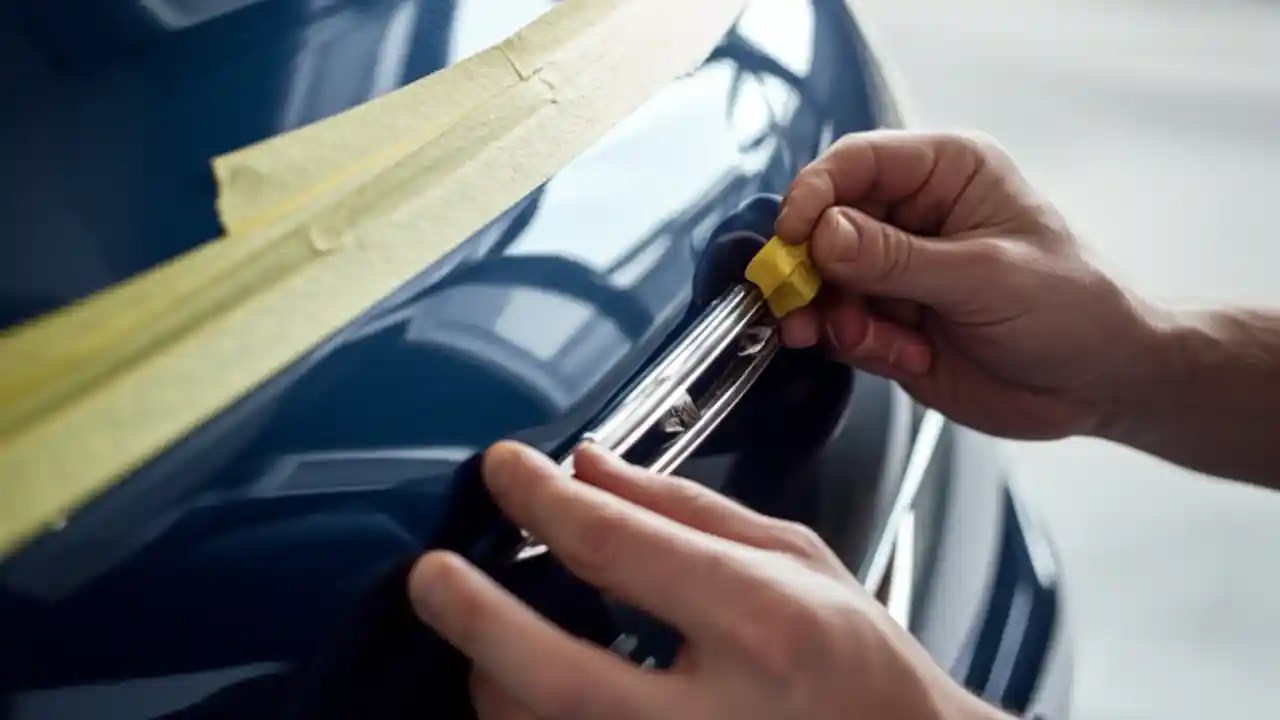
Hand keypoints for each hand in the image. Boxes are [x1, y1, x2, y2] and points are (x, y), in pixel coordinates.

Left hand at [408, 442, 1002, 719]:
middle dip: (474, 616)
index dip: (542, 498)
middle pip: (554, 675)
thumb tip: (595, 467)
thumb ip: (691, 509)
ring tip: (486, 635)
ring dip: (493, 681)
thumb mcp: (800, 561)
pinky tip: (527, 687)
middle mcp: (720, 714)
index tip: (508, 472)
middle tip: (432, 574)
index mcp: (763, 624)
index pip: (618, 547)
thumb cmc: (867, 673)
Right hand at [775, 130, 1156, 438]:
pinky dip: (857, 346)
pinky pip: (840, 327)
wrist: (1099, 385)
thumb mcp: (985, 277)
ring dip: (833, 316)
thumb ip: (897, 260)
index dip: (814, 195)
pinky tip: (905, 357)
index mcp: (946, 173)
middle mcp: (914, 216)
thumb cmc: (1073, 309)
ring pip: (824, 282)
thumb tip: (824, 234)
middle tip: (806, 305)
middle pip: (824, 224)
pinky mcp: (890, 322)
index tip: (791, 237)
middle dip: (811, 269)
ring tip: (867, 341)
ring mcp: (898, 272)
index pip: (856, 163)